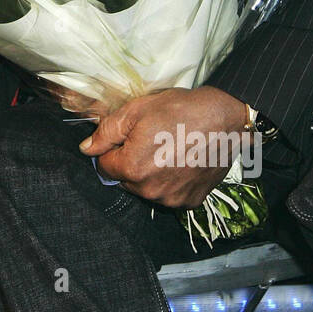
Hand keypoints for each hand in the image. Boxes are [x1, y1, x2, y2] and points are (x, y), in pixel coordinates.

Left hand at [78, 86, 248, 208]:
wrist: (226, 120)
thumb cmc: (180, 110)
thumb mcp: (136, 110)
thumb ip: (106, 132)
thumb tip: (86, 149)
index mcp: (132, 169)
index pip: (104, 166)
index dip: (112, 149)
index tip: (127, 137)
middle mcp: (150, 191)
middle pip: (124, 180)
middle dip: (129, 162)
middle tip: (150, 140)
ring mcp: (172, 199)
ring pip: (146, 189)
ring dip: (149, 174)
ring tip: (167, 150)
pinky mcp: (191, 201)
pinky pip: (169, 194)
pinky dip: (170, 182)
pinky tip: (181, 162)